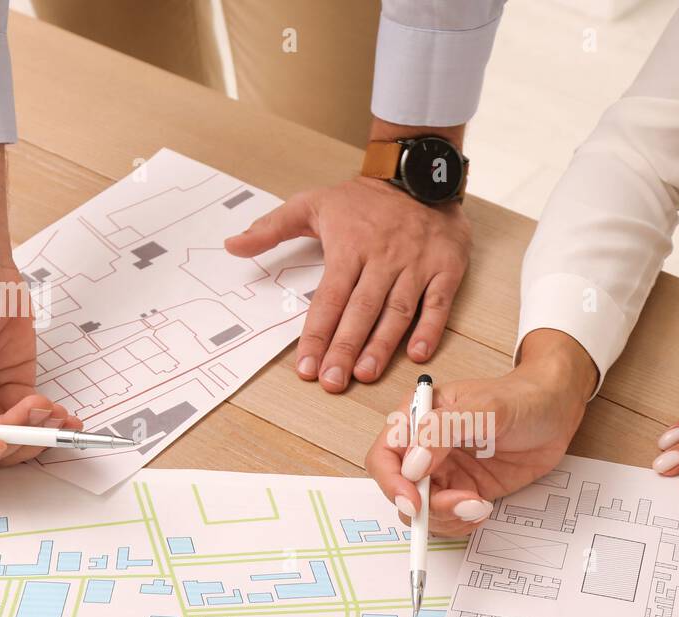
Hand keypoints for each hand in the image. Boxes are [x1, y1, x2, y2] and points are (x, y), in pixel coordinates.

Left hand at [225, 176, 470, 391]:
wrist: (419, 174)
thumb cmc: (364, 199)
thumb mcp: (313, 203)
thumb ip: (272, 228)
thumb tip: (232, 245)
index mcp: (349, 247)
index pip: (329, 298)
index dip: (316, 334)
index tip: (305, 366)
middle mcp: (382, 259)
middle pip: (361, 310)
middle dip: (345, 348)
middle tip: (331, 381)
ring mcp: (416, 265)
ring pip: (397, 311)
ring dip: (381, 345)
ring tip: (365, 374)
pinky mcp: (446, 268)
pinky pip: (438, 303)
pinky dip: (430, 329)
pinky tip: (416, 354)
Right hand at [366, 330, 595, 536]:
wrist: (555, 411)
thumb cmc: (521, 398)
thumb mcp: (483, 408)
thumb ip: (443, 432)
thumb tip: (412, 465)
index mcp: (418, 419)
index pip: (384, 457)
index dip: (392, 484)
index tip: (415, 502)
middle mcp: (423, 449)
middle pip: (401, 492)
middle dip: (427, 508)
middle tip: (464, 504)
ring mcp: (443, 472)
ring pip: (422, 512)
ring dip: (447, 519)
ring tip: (479, 506)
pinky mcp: (463, 491)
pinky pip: (447, 519)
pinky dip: (460, 523)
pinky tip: (482, 510)